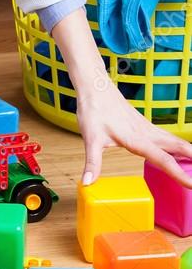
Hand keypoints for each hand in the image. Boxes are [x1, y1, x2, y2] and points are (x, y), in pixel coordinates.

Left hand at [76, 78, 191, 187]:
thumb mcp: (91, 138)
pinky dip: (178, 146)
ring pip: (174, 140)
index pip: (163, 159)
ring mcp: (146, 127)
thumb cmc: (93, 109)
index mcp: (137, 138)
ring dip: (188, 151)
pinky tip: (179, 151)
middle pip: (178, 146)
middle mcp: (146, 132)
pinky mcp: (144, 124)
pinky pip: (166, 137)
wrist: (94, 86)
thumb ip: (92, 162)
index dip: (179, 174)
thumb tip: (87, 183)